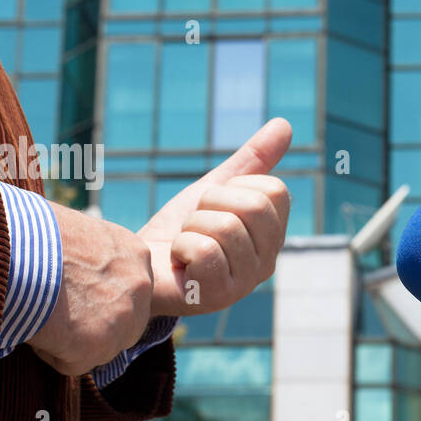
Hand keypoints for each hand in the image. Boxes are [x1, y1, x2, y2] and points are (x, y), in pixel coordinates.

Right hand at [28, 203, 153, 375]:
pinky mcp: (97, 347)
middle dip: (94, 325)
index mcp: (135, 253)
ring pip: (100, 347)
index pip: (128, 290)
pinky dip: (49, 351)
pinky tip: (33, 325)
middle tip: (58, 314)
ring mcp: (122, 319)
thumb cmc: (29, 232)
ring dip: (70, 339)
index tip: (73, 294)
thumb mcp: (76, 232)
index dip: (99, 297)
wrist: (11, 247)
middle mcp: (140, 286)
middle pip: (125, 324)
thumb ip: (91, 257)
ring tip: (38, 313)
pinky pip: (73, 364)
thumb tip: (78, 276)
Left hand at [138, 119, 292, 317]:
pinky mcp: (218, 296)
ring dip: (191, 228)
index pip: (274, 191)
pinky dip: (181, 247)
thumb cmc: (179, 230)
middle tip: (194, 225)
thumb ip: (252, 160)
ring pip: (226, 227)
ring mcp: (246, 282)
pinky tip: (179, 263)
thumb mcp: (215, 189)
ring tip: (184, 246)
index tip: (212, 206)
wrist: (136, 264)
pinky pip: (206, 250)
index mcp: (273, 235)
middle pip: (255, 207)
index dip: (233, 188)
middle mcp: (268, 261)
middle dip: (210, 204)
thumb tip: (285, 124)